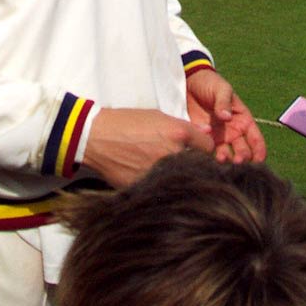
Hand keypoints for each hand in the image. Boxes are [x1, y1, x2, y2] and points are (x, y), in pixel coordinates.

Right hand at [82, 107, 214, 187]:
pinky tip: (153, 180)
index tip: (198, 151)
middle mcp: (173, 154)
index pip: (208, 147)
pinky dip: (161, 186)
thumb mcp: (157, 117)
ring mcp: (161, 172)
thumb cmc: (126, 123)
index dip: (204, 149)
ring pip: (182, 180)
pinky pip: (163, 188)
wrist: (97, 137)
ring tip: (168, 173)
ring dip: (179, 178)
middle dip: (195, 165)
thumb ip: (182, 128)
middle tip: (184, 163)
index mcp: (178, 134)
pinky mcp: (147, 186)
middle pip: (199, 166)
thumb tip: (204, 136)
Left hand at [186, 69, 265, 162]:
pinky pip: (207, 150)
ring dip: (225, 159)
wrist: (188, 82)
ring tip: (221, 158)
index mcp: (243, 120)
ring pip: (226, 154)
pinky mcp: (202, 138)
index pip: (255, 139)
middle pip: (242, 150)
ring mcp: (218, 137)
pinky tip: (205, 152)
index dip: (259, 150)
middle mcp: (233, 132)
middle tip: (237, 160)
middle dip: (242, 158)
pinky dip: (207, 153)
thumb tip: (227, 117)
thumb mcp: (221, 89)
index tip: (259, 160)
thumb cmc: (210, 83)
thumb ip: (224, 102)